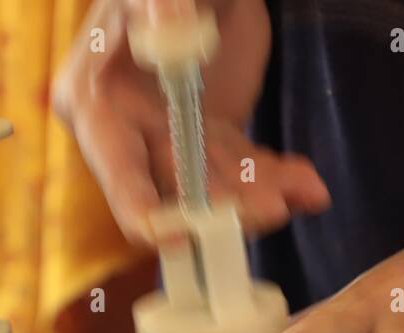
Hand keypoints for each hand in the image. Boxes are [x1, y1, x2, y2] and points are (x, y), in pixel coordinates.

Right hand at [52, 0, 329, 244]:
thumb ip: (160, 6)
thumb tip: (168, 25)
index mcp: (97, 101)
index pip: (116, 170)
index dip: (143, 210)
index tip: (175, 237)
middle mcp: (128, 132)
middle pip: (172, 190)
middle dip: (223, 208)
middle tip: (271, 208)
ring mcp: (172, 139)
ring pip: (215, 188)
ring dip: (259, 196)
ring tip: (301, 192)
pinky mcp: (210, 136)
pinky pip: (243, 168)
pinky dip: (278, 179)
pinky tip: (307, 185)